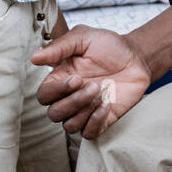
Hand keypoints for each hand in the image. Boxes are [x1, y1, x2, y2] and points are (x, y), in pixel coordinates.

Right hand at [32, 26, 151, 138]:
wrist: (136, 57)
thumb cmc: (109, 46)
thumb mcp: (84, 37)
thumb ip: (60, 47)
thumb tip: (34, 57)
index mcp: (61, 78)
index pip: (44, 95)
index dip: (56, 91)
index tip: (77, 78)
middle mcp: (69, 97)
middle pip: (54, 114)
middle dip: (73, 102)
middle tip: (94, 85)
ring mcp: (84, 110)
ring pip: (69, 126)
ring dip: (85, 111)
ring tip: (102, 91)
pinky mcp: (101, 120)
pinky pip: (88, 133)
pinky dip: (96, 121)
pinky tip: (107, 103)